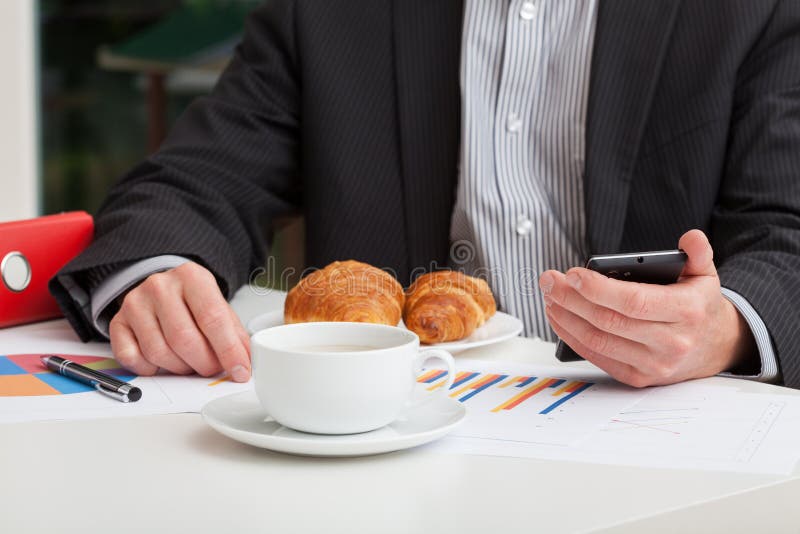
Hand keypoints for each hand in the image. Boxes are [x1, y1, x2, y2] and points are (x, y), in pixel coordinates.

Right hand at [109, 262, 251, 381]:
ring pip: (159, 352)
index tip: (240, 371)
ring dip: (180, 368)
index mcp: (192, 277)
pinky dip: (150, 368)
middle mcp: (160, 286)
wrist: (164, 288)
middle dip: (204, 363)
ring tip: (190, 362)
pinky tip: (162, 362)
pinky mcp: (118, 321)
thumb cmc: (194, 302)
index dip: (229, 351)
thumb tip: (245, 363)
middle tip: (212, 368)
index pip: (213, 318)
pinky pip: (132, 358)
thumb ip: (234, 335)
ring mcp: (135, 303)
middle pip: (184, 339)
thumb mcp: (219, 308)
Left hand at [539, 230, 755, 386]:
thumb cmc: (699, 306)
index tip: (572, 274)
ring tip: (550, 297)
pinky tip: (559, 318)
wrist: (716, 348)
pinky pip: (596, 357)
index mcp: (686, 312)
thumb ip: (698, 253)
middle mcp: (671, 343)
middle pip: (609, 321)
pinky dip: (572, 337)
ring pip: (598, 340)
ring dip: (566, 317)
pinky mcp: (637, 378)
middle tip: (549, 281)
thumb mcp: (705, 276)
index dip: (598, 289)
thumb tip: (691, 237)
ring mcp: (653, 365)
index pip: (634, 301)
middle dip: (571, 299)